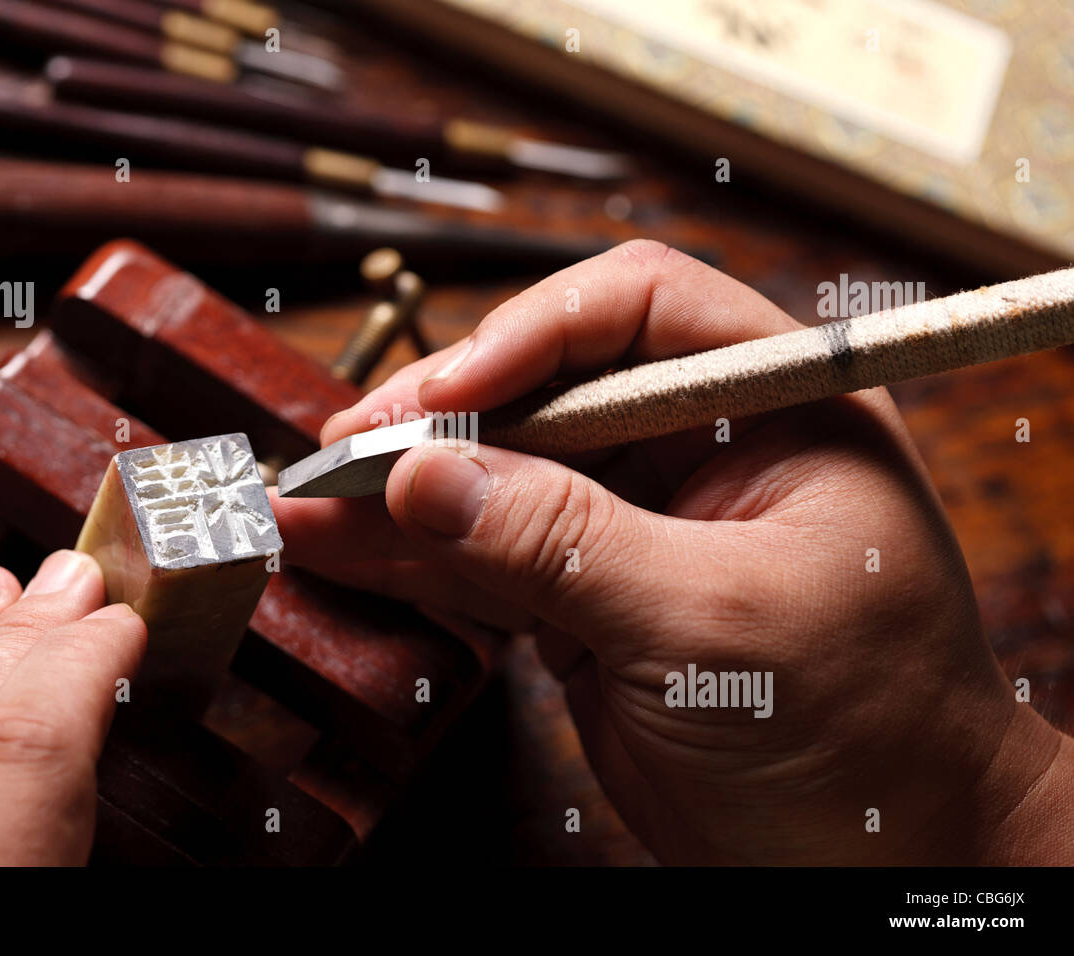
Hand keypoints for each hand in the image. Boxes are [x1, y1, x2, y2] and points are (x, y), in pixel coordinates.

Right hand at [273, 240, 1073, 863]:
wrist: (883, 860)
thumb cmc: (862, 736)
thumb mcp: (712, 624)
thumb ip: (563, 544)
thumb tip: (427, 478)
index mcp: (776, 406)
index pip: (638, 311)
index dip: (528, 336)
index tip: (442, 396)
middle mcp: (700, 445)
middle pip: (545, 390)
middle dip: (440, 422)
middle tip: (345, 455)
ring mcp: (639, 521)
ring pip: (501, 478)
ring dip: (405, 495)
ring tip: (310, 508)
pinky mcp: (592, 594)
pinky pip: (490, 558)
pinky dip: (418, 561)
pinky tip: (344, 553)